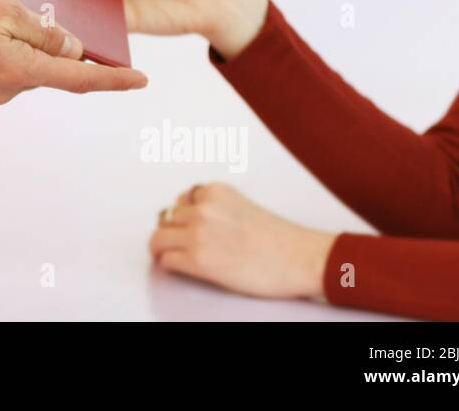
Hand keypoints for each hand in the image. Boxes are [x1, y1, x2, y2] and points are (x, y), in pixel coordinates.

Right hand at [0, 0, 148, 104]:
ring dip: (14, 41)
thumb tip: (72, 49)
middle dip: (46, 42)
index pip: (79, 80)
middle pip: (45, 67)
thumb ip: (43, 31)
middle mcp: (4, 91)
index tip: (142, 80)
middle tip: (22, 7)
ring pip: (17, 64)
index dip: (113, 80)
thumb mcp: (2, 8)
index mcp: (20, 71)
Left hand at [149, 182, 334, 299]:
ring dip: (163, 247)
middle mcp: (203, 208)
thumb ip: (215, 206)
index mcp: (215, 191)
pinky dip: (168, 264)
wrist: (300, 258)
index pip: (182, 199)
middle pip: (167, 218)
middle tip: (176, 243)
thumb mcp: (242, 206)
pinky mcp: (198, 260)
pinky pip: (166, 259)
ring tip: (169, 255)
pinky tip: (178, 267)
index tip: (185, 226)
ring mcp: (198, 233)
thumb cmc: (280, 238)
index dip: (182, 215)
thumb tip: (189, 216)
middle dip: (172, 230)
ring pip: (159, 238)